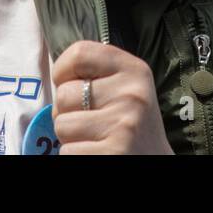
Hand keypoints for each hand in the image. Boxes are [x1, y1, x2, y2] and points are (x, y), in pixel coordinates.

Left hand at [51, 40, 173, 154]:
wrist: (154, 158)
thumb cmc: (130, 124)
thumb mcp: (126, 88)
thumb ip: (97, 74)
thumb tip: (57, 77)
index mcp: (134, 70)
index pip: (78, 53)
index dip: (63, 71)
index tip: (71, 85)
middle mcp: (132, 95)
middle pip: (63, 94)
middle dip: (66, 112)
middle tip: (90, 122)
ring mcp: (123, 125)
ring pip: (61, 126)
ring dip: (70, 137)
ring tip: (95, 138)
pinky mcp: (113, 153)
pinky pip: (67, 152)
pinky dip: (75, 156)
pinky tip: (97, 153)